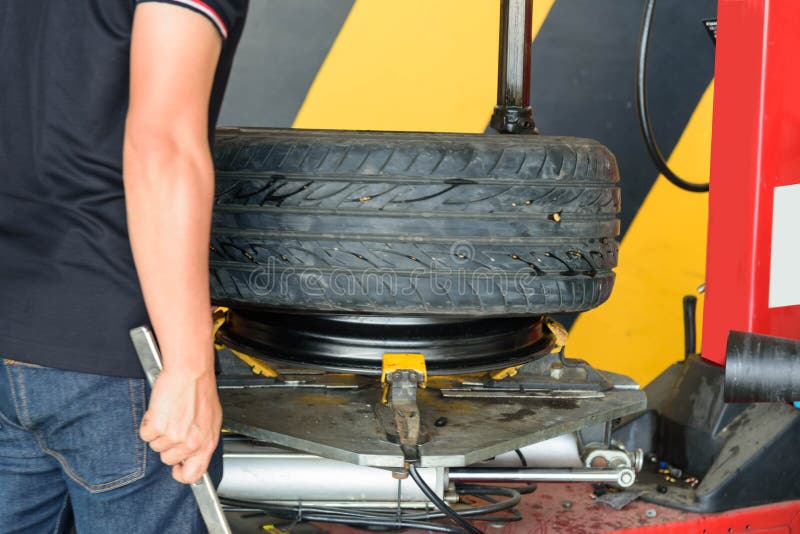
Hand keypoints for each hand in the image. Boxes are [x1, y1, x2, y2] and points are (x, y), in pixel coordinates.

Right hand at [139, 365, 220, 483]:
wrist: (190, 372)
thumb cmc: (201, 391)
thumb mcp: (211, 420)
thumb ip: (202, 440)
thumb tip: (194, 455)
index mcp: (207, 443)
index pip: (193, 475)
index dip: (182, 474)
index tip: (177, 468)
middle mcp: (191, 443)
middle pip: (168, 459)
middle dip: (168, 444)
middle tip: (175, 424)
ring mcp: (173, 436)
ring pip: (156, 446)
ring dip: (159, 431)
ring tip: (170, 414)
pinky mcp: (157, 426)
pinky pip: (146, 434)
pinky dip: (149, 422)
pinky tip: (161, 410)